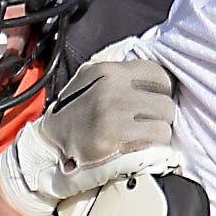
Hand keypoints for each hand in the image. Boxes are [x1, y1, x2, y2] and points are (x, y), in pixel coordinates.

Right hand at [0, 53, 178, 215]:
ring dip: (159, 130)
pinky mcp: (115, 138)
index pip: (159, 75)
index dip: (161, 90)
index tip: (154, 100)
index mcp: (109, 71)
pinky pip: (157, 138)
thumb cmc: (76, 111)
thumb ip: (122, 74)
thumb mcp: (93, 79)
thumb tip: (159, 77)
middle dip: (161, 114)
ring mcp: (114, 114)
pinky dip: (154, 144)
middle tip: (148, 122)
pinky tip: (140, 144)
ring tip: (144, 134)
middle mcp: (112, 89)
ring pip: (165, 121)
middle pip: (165, 101)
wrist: (50, 143)